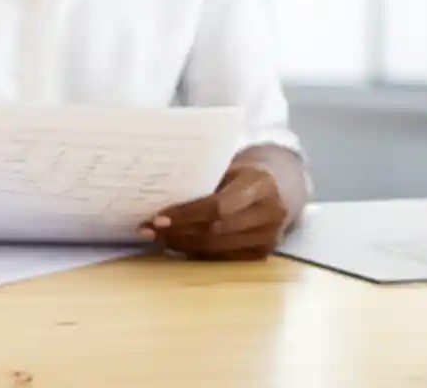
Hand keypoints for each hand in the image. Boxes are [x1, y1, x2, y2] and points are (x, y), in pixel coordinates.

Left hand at [141, 163, 289, 260]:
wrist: (276, 189)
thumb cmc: (240, 175)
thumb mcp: (227, 167)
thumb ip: (202, 180)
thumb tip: (157, 193)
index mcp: (260, 183)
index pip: (219, 205)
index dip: (187, 214)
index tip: (158, 218)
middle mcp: (271, 211)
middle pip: (217, 230)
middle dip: (179, 232)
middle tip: (150, 231)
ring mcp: (270, 236)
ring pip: (219, 248)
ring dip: (183, 246)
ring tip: (158, 239)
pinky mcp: (263, 253)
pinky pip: (224, 258)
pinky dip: (197, 254)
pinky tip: (177, 246)